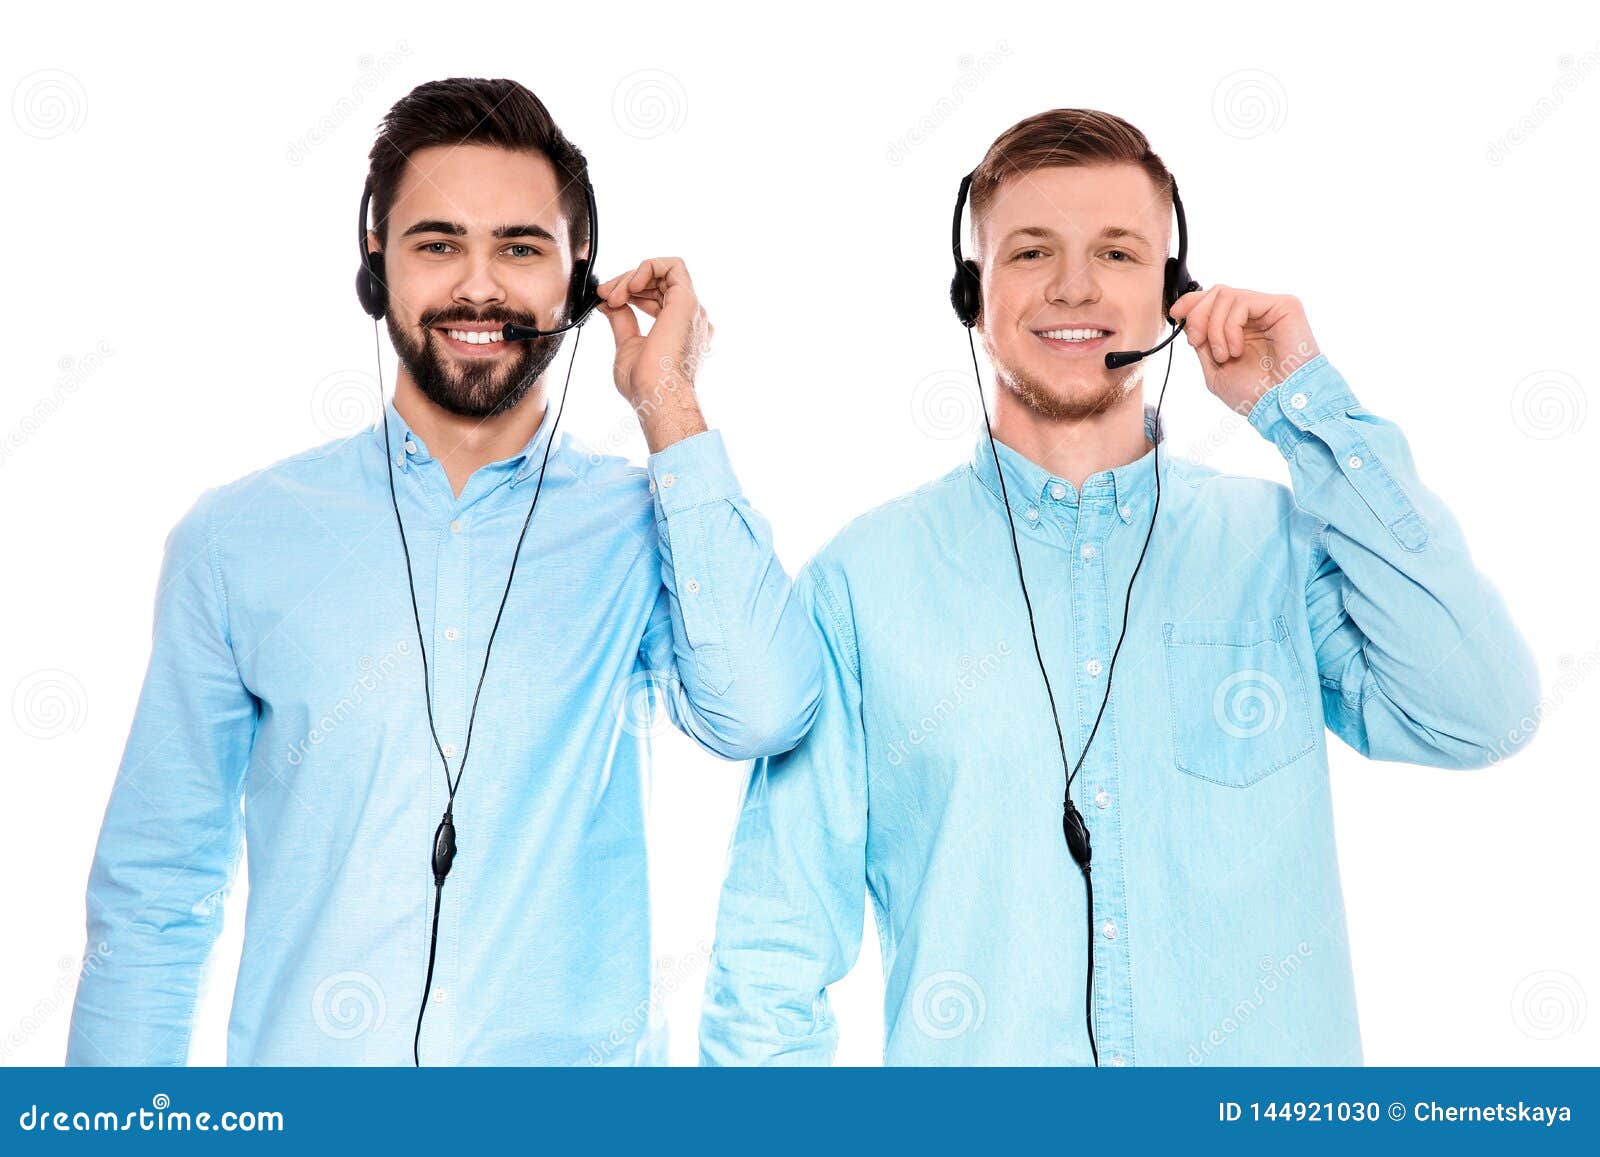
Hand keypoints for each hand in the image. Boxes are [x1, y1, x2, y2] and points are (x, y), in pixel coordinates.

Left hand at [598, 257, 713, 409]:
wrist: (657, 393)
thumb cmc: (645, 383)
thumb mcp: (627, 345)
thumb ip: (623, 321)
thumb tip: (608, 303)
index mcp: (681, 331)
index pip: (658, 299)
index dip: (630, 293)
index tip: (606, 301)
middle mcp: (691, 319)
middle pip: (659, 283)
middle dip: (626, 283)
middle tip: (603, 295)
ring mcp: (692, 309)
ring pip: (664, 272)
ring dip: (632, 278)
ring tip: (612, 296)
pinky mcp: (687, 300)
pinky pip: (672, 266)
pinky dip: (647, 267)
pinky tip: (630, 286)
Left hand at [1168, 285, 1319, 414]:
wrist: (1279, 406)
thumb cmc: (1254, 394)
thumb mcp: (1215, 369)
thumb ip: (1202, 342)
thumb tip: (1189, 318)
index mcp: (1240, 328)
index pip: (1212, 300)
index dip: (1190, 303)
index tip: (1175, 316)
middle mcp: (1255, 315)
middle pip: (1215, 293)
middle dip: (1198, 316)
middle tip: (1197, 342)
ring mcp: (1269, 309)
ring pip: (1225, 294)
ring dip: (1215, 328)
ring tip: (1225, 355)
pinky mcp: (1284, 305)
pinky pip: (1242, 301)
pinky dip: (1230, 326)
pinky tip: (1237, 349)